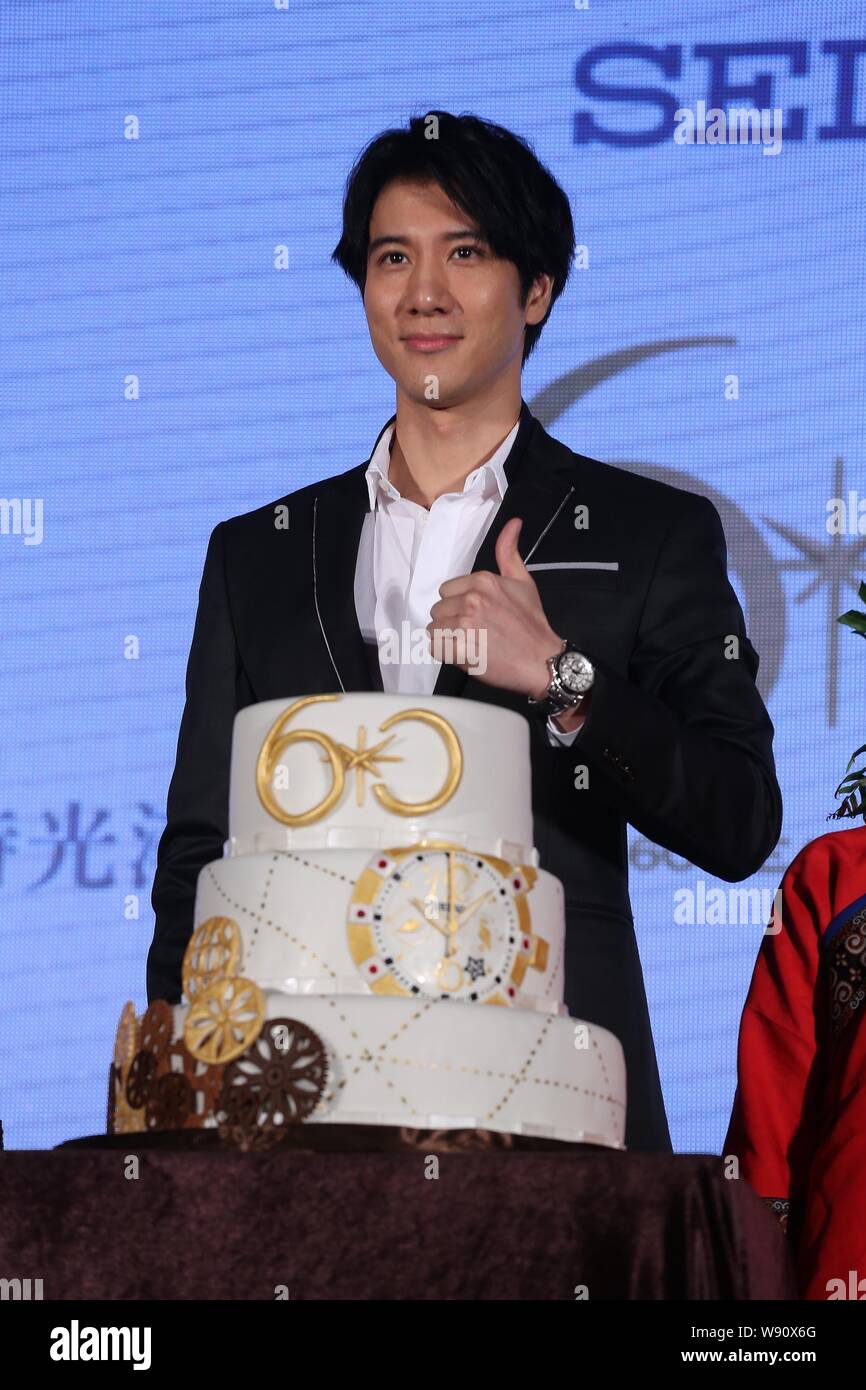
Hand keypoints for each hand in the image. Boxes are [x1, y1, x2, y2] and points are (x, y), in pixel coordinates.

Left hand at [426, 517, 563, 697]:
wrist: (541, 660)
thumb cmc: (532, 624)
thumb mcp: (523, 582)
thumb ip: (509, 553)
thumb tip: (513, 522)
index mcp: (483, 581)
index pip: (447, 591)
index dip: (459, 605)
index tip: (477, 615)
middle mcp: (472, 599)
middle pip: (438, 609)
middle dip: (452, 622)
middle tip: (476, 632)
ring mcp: (465, 624)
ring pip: (434, 628)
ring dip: (448, 638)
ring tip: (472, 643)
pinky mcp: (461, 648)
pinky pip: (435, 647)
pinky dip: (447, 653)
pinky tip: (467, 654)